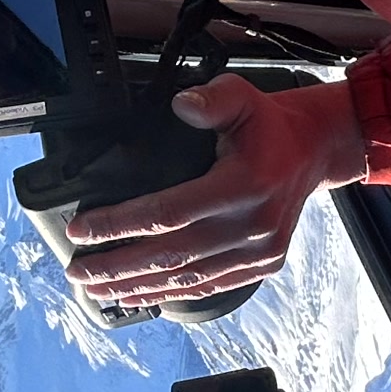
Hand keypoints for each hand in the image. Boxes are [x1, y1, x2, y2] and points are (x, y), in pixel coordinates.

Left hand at [67, 77, 368, 305]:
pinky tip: (139, 295)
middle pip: (171, 255)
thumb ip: (212, 100)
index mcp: (244, 186)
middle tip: (78, 270)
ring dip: (137, 286)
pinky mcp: (262, 266)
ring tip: (96, 289)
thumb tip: (182, 106)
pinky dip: (170, 294)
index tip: (82, 229)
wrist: (312, 151)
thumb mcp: (242, 96)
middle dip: (118, 266)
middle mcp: (253, 226)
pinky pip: (209, 287)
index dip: (120, 224)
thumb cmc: (269, 126)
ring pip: (186, 279)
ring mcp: (259, 253)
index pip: (169, 213)